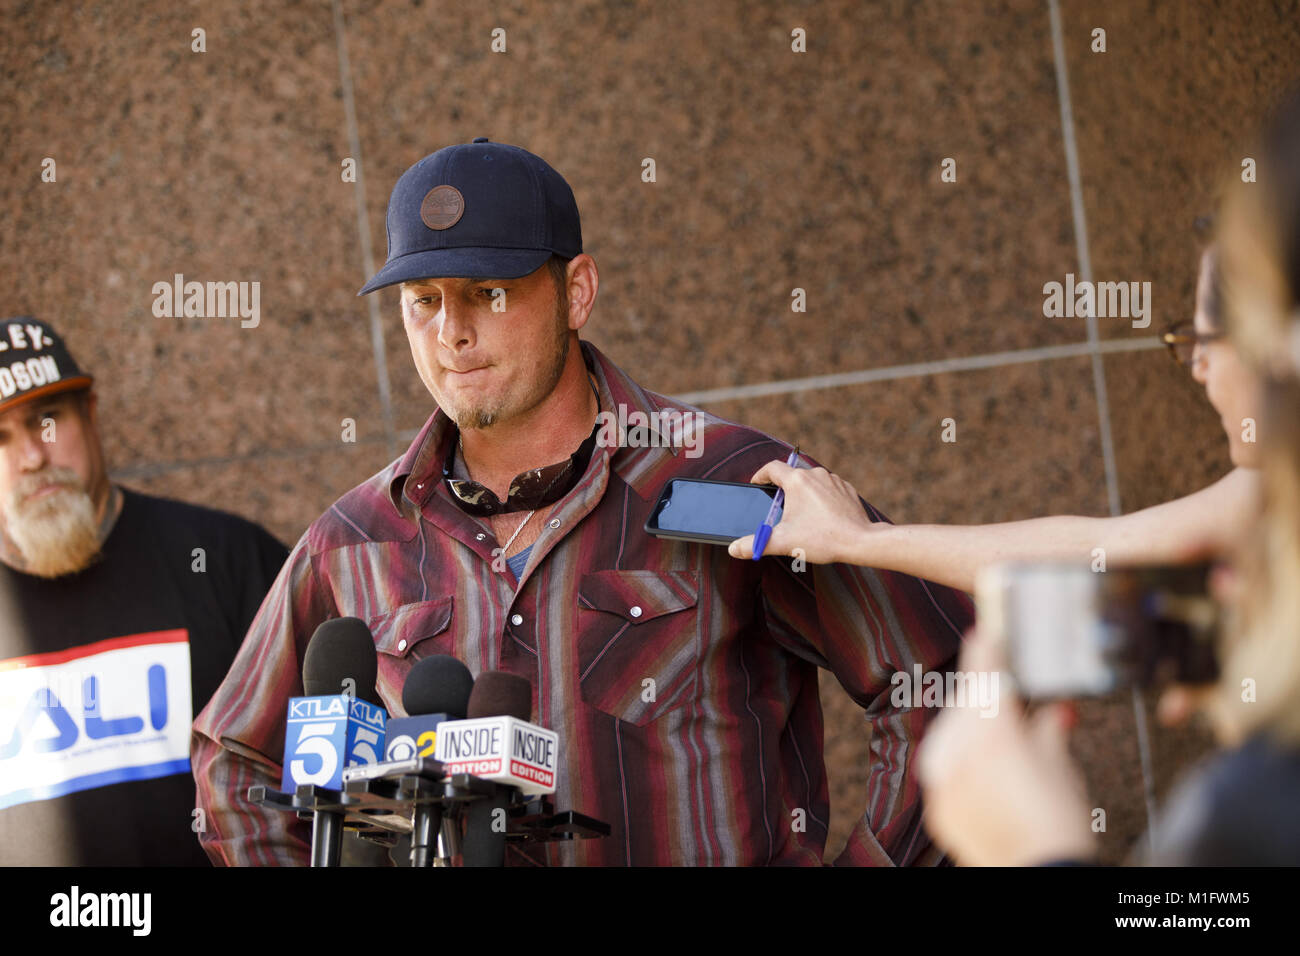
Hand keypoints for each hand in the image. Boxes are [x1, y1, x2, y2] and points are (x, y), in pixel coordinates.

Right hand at [727, 461, 877, 564]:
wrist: (860, 542)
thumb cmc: (822, 539)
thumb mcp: (783, 542)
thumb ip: (755, 544)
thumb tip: (735, 548)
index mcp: (797, 481)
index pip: (772, 468)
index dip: (761, 475)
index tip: (757, 484)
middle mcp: (815, 474)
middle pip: (791, 475)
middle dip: (782, 490)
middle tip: (778, 507)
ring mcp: (833, 480)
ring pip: (810, 482)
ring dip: (802, 494)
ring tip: (799, 515)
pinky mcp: (846, 490)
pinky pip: (827, 489)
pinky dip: (820, 499)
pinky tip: (820, 517)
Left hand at [917, 625, 1095, 865]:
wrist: (1041, 876)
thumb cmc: (1059, 824)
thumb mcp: (1062, 766)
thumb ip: (1049, 727)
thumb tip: (1052, 708)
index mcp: (994, 735)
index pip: (986, 675)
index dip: (987, 649)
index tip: (986, 632)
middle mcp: (960, 754)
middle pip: (967, 705)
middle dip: (988, 698)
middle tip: (1013, 701)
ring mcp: (942, 781)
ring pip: (952, 734)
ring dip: (975, 728)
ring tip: (1007, 741)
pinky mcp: (937, 805)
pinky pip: (944, 766)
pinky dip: (963, 761)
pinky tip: (987, 768)